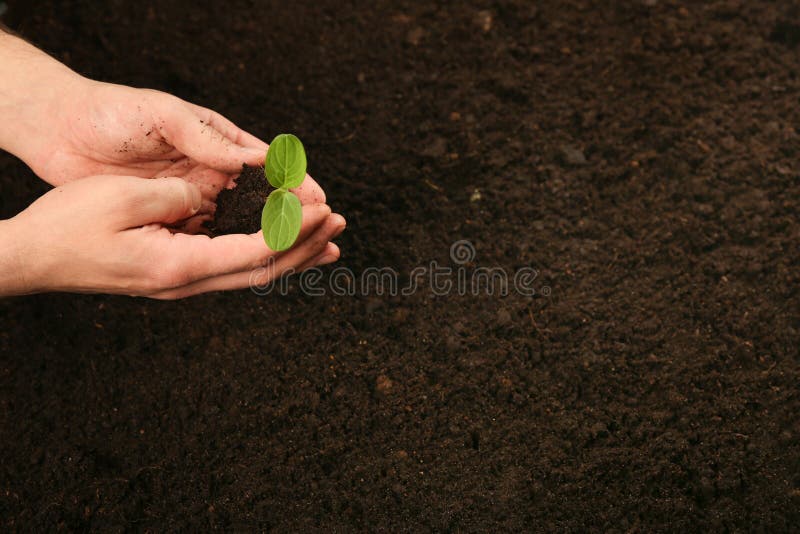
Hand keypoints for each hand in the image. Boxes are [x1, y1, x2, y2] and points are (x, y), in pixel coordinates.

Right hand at [0, 176, 343, 298]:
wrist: (32, 259)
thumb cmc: (67, 228)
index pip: (255, 251)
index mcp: (179, 264)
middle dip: (307, 248)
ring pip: (252, 274)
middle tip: (342, 226)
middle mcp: (187, 282)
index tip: (325, 212)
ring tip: (330, 244)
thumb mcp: (122, 197)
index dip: (295, 232)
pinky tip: (281, 250)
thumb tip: (210, 196)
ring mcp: (182, 283)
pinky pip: (233, 267)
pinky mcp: (175, 275)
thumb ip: (177, 196)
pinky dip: (265, 256)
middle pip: (263, 270)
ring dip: (293, 257)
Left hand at [25, 80, 324, 229]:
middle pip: (264, 201)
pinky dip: (234, 248)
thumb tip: (257, 161)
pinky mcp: (170, 218)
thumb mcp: (166, 116)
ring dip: (274, 237)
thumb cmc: (113, 113)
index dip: (297, 186)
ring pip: (242, 223)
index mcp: (217, 146)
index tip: (321, 202)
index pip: (269, 169)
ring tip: (308, 250)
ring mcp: (192, 198)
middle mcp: (211, 175)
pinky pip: (209, 238)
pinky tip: (256, 260)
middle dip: (297, 217)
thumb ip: (209, 140)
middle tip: (328, 229)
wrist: (60, 129)